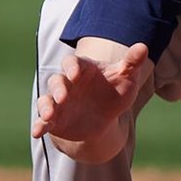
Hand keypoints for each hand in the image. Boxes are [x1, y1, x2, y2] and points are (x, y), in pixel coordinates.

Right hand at [31, 42, 151, 143]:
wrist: (104, 118)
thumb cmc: (114, 92)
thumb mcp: (125, 78)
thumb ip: (132, 63)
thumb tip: (143, 47)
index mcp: (82, 69)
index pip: (72, 63)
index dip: (72, 67)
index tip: (76, 74)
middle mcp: (66, 84)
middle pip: (56, 81)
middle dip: (58, 88)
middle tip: (63, 97)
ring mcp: (58, 102)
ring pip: (46, 101)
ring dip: (46, 107)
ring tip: (49, 116)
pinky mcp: (54, 120)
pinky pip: (43, 121)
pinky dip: (39, 126)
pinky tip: (36, 133)